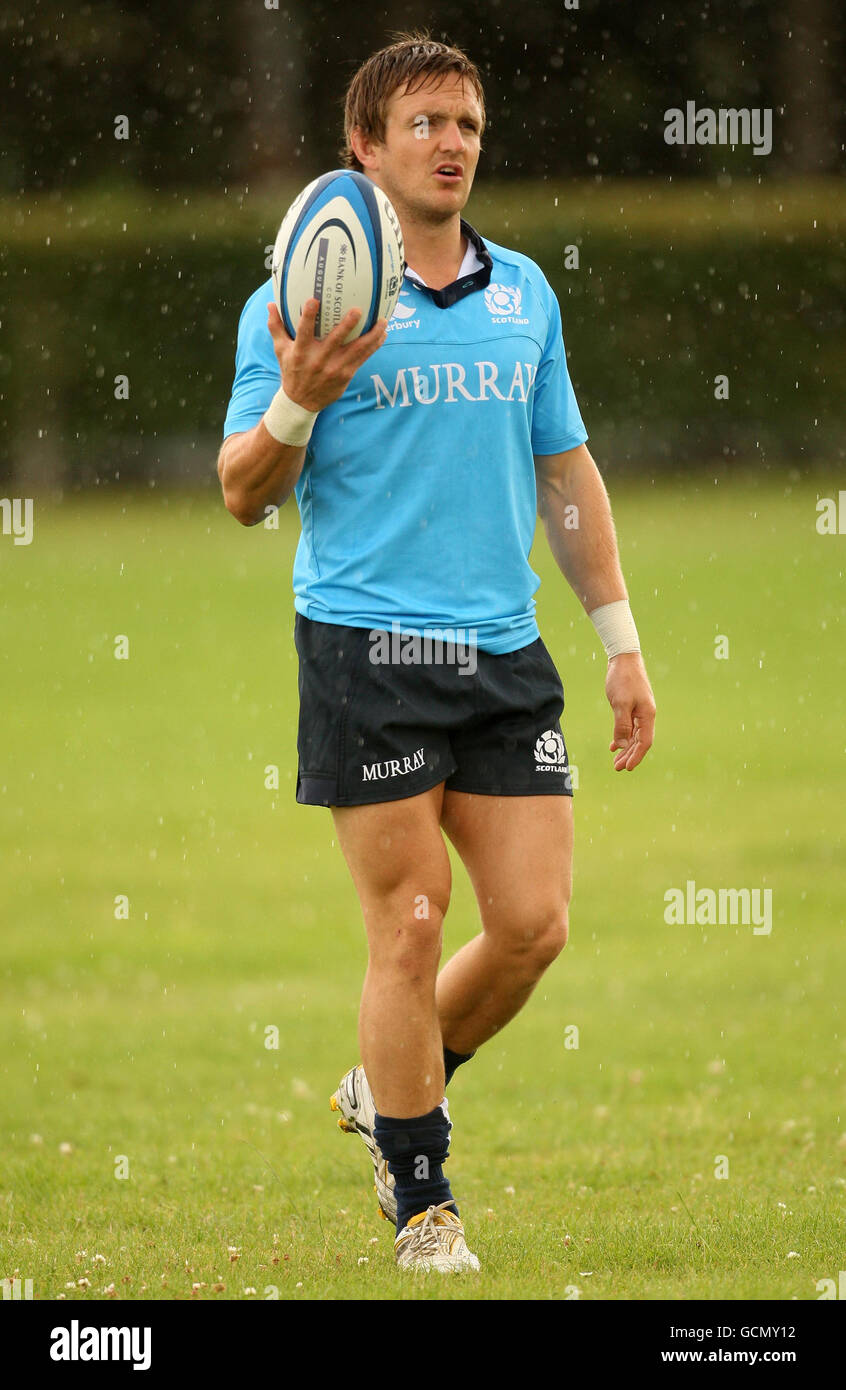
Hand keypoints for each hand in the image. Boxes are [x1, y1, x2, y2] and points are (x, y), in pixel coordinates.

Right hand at [267, 299, 386, 412]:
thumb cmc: (291, 370)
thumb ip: (276, 327)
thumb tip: (270, 304)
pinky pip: (363, 358)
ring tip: (383, 321)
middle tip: (358, 310)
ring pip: (356, 350)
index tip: (313, 300)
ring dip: (371, 336)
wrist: (301, 402)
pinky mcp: (346, 376)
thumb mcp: (281, 350)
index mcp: (301, 352)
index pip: (303, 332)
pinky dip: (373, 346)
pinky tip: (382, 334)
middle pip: (334, 341)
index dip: (308, 317)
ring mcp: (334, 369)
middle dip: (347, 326)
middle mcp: (319, 361)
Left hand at [606, 651, 655, 770]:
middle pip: (640, 741)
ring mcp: (639, 711)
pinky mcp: (631, 706)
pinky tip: (614, 745)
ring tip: (616, 761)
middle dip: (630, 756)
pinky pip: (629, 727)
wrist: (623, 658)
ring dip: (626, 749)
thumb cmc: (623, 679)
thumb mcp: (620, 703)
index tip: (627, 768)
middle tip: (618, 768)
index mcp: (647, 715)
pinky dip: (622, 737)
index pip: (645, 742)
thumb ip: (622, 725)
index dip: (637, 756)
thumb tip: (623, 745)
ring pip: (634, 735)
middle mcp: (646, 715)